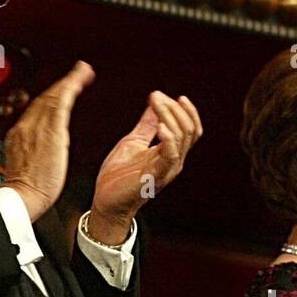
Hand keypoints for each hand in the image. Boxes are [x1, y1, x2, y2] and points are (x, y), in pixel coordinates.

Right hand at [3, 61, 94, 221]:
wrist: (21, 197)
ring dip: (69, 81)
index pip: (36, 109)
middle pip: (44, 99)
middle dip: (61, 84)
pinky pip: (60, 103)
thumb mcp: (25, 165)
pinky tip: (79, 80)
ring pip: (53, 97)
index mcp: (18, 135)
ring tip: (84, 71)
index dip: (50, 97)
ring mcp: (36, 126)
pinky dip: (70, 88)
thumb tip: (43, 149)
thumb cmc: (25, 190)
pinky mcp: (50, 130)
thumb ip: (33, 152)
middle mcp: (25, 126)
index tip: (62, 90)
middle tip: (79, 72)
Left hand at [89, 91, 202, 239]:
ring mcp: (167, 170)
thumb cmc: (119, 175)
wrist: (106, 202)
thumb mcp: (133, 142)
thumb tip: (153, 104)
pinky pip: (170, 157)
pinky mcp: (155, 177)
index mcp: (170, 153)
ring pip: (182, 138)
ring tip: (155, 104)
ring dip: (170, 116)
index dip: (185, 110)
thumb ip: (146, 125)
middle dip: (174, 108)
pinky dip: (169, 139)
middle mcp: (174, 161)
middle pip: (188, 130)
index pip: (190, 129)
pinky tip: (161, 126)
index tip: (167, 95)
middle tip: (155, 96)